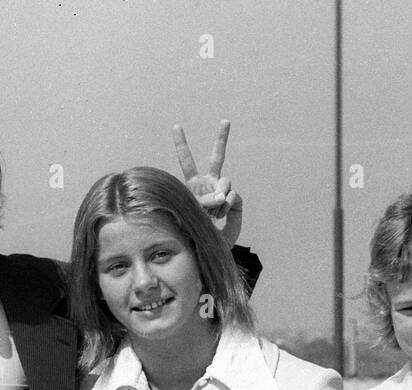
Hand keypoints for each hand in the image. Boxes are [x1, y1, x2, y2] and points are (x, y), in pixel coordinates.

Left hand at [173, 120, 242, 245]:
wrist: (208, 247)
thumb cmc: (194, 231)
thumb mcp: (193, 214)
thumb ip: (206, 201)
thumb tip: (224, 194)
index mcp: (193, 184)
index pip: (187, 160)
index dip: (182, 143)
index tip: (176, 126)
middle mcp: (209, 183)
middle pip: (217, 157)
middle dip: (222, 138)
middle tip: (225, 121)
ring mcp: (223, 190)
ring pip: (224, 181)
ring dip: (218, 197)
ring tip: (212, 213)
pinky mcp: (235, 199)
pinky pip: (232, 194)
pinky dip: (226, 205)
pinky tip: (221, 215)